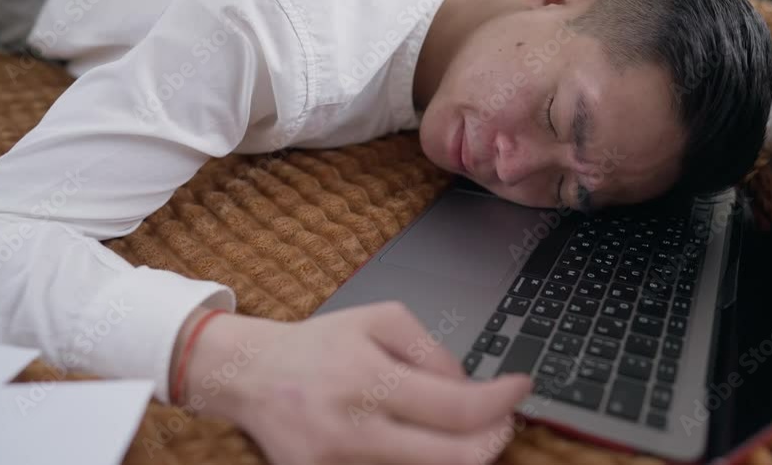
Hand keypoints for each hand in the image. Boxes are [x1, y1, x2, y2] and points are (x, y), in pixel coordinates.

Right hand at [174, 302, 532, 464]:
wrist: (252, 375)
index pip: (456, 409)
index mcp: (366, 379)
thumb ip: (433, 352)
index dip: (501, 404)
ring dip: (460, 454)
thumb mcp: (380, 321)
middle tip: (503, 420)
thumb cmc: (321, 344)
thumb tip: (471, 390)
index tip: (520, 390)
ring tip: (464, 431)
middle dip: (493, 440)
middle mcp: (351, 430)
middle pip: (452, 459)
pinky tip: (428, 444)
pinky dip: (422, 462)